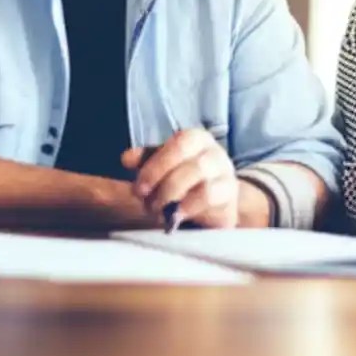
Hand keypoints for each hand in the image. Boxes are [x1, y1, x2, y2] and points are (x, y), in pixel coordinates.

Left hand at [120, 128, 239, 228]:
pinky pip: (209, 196)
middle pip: (191, 163)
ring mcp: (225, 173)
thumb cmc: (186, 181)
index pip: (179, 143)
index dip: (156, 166)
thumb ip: (147, 161)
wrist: (216, 205)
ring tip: (159, 211)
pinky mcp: (228, 196)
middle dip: (164, 185)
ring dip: (174, 195)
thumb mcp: (164, 168)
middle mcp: (214, 152)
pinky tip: (176, 216)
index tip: (139, 188)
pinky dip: (188, 206)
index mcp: (196, 139)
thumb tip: (127, 158)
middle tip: (147, 203)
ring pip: (200, 177)